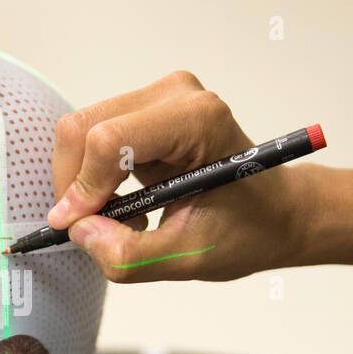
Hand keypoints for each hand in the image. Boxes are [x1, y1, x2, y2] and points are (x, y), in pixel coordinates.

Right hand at [48, 71, 315, 281]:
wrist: (277, 212)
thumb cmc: (249, 229)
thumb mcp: (190, 258)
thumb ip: (130, 254)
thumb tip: (79, 230)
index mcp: (199, 121)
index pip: (110, 141)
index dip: (83, 189)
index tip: (78, 229)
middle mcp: (176, 96)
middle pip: (84, 128)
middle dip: (75, 184)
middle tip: (94, 228)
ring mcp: (160, 97)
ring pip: (80, 131)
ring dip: (84, 182)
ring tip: (121, 218)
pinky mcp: (146, 108)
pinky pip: (92, 136)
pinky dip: (93, 176)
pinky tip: (126, 202)